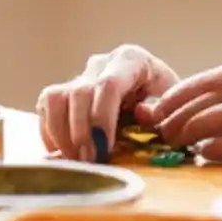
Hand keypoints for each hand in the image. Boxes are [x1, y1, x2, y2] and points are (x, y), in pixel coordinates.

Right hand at [36, 44, 179, 161]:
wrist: (156, 95)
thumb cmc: (168, 102)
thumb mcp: (174, 104)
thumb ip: (162, 110)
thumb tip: (141, 114)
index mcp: (132, 60)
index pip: (109, 84)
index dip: (103, 116)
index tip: (104, 146)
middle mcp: (102, 63)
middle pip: (80, 92)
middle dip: (82, 131)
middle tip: (90, 160)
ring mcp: (81, 75)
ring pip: (56, 98)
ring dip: (62, 133)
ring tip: (76, 159)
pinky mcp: (65, 90)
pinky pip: (47, 107)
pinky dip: (51, 132)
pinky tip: (65, 152)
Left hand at [146, 65, 221, 170]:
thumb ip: (221, 112)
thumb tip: (168, 117)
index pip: (218, 75)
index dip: (184, 90)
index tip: (159, 108)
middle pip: (221, 87)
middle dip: (184, 107)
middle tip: (162, 129)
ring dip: (198, 125)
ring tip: (178, 142)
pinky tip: (205, 155)